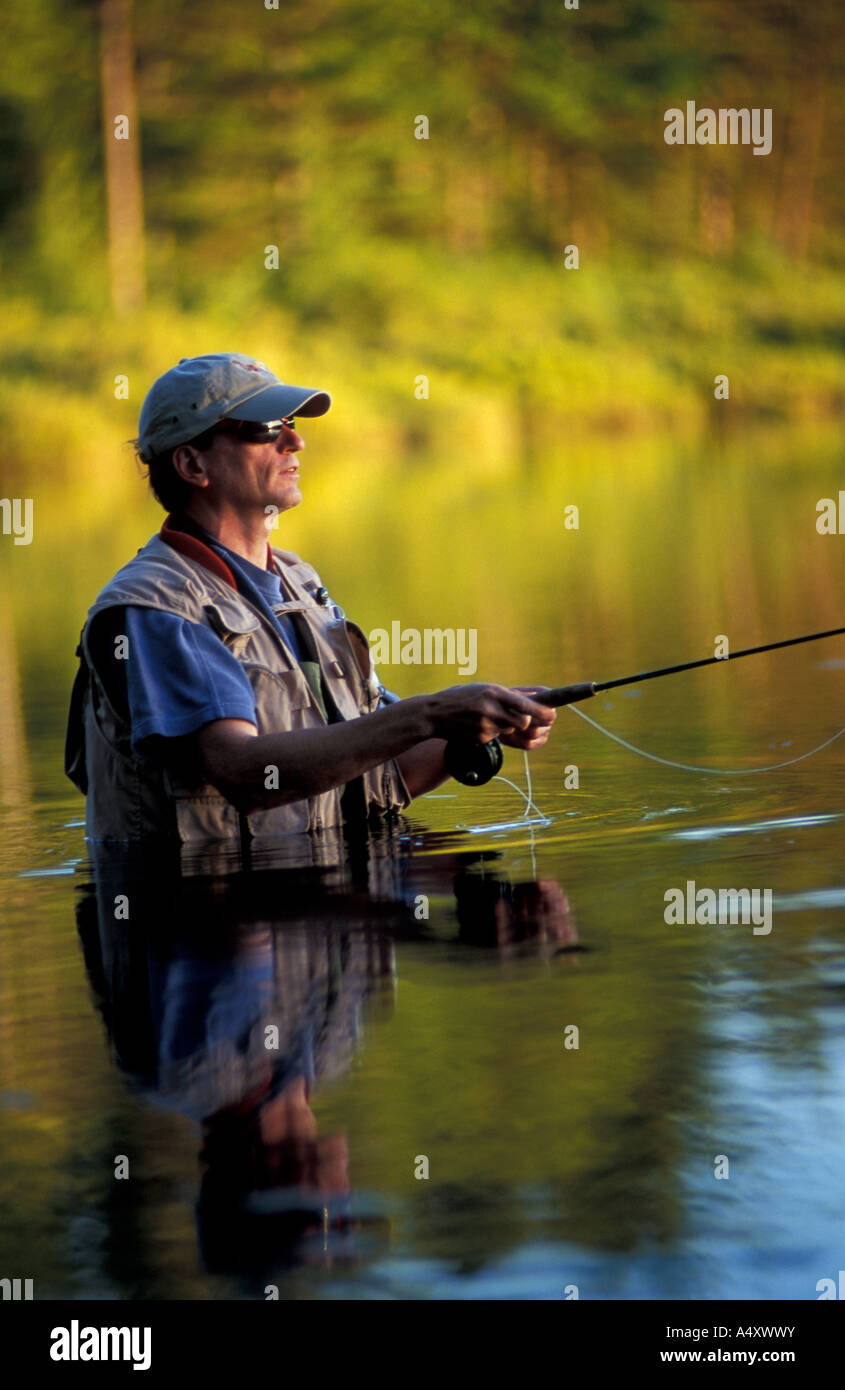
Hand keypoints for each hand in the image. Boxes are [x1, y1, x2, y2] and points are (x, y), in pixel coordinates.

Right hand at [425, 683, 555, 746]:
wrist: (433, 714)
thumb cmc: (462, 697)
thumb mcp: (484, 689)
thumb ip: (509, 695)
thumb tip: (538, 697)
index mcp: (493, 692)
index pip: (526, 705)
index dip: (542, 712)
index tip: (552, 716)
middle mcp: (490, 709)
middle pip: (522, 722)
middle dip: (526, 723)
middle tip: (524, 720)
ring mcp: (484, 725)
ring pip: (509, 730)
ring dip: (505, 726)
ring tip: (488, 717)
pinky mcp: (479, 738)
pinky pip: (495, 738)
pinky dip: (491, 733)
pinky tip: (476, 725)